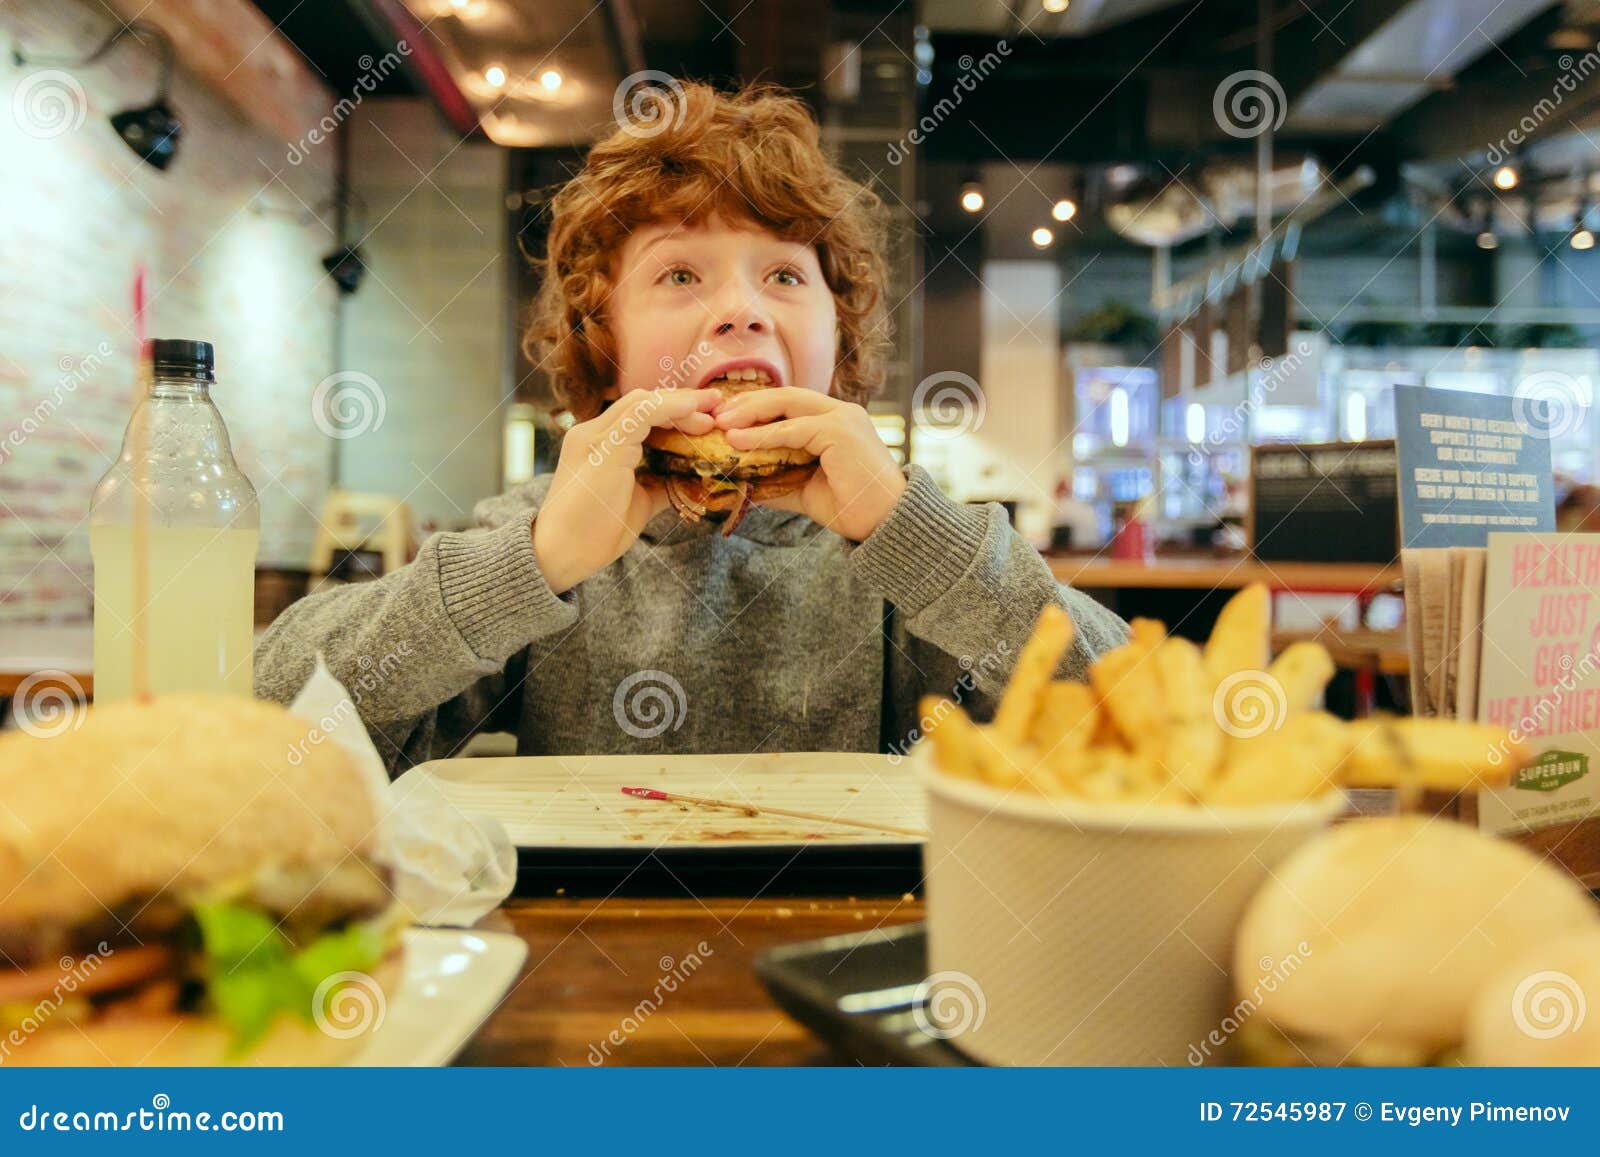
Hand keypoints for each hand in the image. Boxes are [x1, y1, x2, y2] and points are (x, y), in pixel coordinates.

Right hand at [532, 388, 722, 592]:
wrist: (561, 554)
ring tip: (711, 410)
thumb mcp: (638, 502)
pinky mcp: (603, 446)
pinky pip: (640, 414)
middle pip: (643, 403)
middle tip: (717, 408)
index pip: (640, 415)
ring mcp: (595, 436)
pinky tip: (694, 410)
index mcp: (599, 444)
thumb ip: (660, 485)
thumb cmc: (595, 533)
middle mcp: (593, 433)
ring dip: (680, 403)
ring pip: (642, 402)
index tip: (707, 418)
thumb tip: (691, 479)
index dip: (675, 411)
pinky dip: (669, 408)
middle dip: (683, 403)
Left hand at [714, 387, 907, 541]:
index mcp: (834, 421)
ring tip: (721, 425)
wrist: (884, 523)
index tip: (725, 418)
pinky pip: (793, 429)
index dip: (756, 407)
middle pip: (785, 396)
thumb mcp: (804, 490)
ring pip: (787, 405)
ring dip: (750, 414)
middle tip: (716, 415)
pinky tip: (738, 441)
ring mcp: (842, 418)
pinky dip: (763, 435)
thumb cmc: (851, 507)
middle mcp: (840, 412)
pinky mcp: (840, 431)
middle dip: (747, 403)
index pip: (789, 404)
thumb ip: (776, 480)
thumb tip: (742, 483)